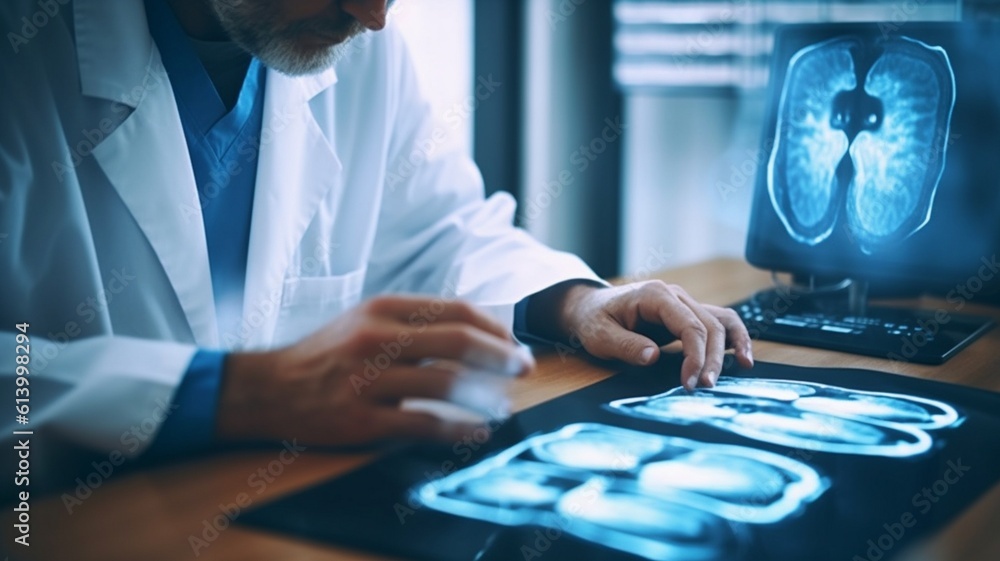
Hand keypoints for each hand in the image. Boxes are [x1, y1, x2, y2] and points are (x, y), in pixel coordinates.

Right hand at [215, 296, 532, 446]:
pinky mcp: (362, 420)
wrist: (268, 389)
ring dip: (487, 395)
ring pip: (447, 383)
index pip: (456, 310)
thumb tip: (476, 331)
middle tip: (525, 368)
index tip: (514, 344)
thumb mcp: (366, 320)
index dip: (494, 328)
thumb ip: (415, 322)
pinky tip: (477, 431)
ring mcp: (369, 379)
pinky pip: (424, 424)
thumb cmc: (326, 354)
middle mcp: (377, 338)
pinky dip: (458, 429)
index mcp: (384, 309)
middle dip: (502, 356)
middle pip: (459, 341)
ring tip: (505, 404)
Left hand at [555, 281, 753, 389]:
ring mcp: (683, 303)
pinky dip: (732, 336)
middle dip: (712, 358)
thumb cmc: (594, 319)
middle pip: (709, 325)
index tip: (689, 383)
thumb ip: (626, 345)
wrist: (588, 307)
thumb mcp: (600, 335)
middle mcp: (675, 295)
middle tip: (705, 387)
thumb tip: (653, 356)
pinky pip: (716, 322)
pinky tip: (742, 355)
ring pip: (719, 321)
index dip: (695, 356)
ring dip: (732, 345)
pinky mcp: (685, 315)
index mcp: (656, 295)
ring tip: (743, 368)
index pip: (689, 326)